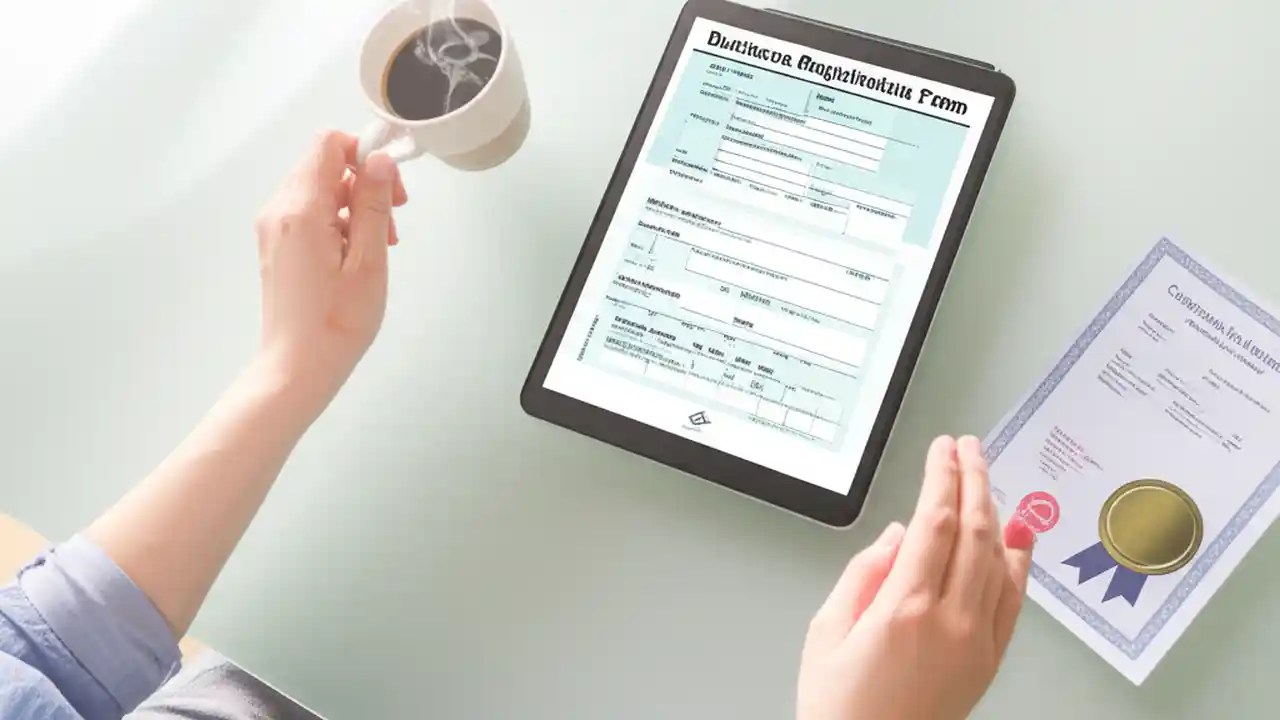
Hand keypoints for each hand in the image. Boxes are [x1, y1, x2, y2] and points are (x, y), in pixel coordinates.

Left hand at [253, 130, 407, 404]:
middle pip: (325, 164)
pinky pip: (310, 212)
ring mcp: (274, 227)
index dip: (365, 153)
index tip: (393, 184)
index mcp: (301, 210)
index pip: (329, 145)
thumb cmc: (337, 323)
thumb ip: (374, 205)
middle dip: (365, 181)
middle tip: (394, 218)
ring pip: (320, 189)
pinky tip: (357, 252)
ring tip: (380, 243)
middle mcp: (279, 210)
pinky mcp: (277, 244)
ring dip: (356, 204)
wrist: (298, 367)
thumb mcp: (369, 261)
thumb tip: (380, 160)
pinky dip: (339, 221)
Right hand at [797, 436, 1035, 719]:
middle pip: (975, 531)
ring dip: (996, 511)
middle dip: (974, 480)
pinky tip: (1017, 537)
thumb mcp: (826, 632)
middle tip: (970, 448)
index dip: (942, 477)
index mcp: (903, 608)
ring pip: (998, 559)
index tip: (942, 449)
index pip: (934, 521)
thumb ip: (862, 574)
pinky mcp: (988, 660)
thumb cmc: (841, 709)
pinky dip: (1019, 561)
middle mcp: (949, 621)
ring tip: (988, 478)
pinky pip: (1013, 599)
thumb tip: (894, 536)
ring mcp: (976, 641)